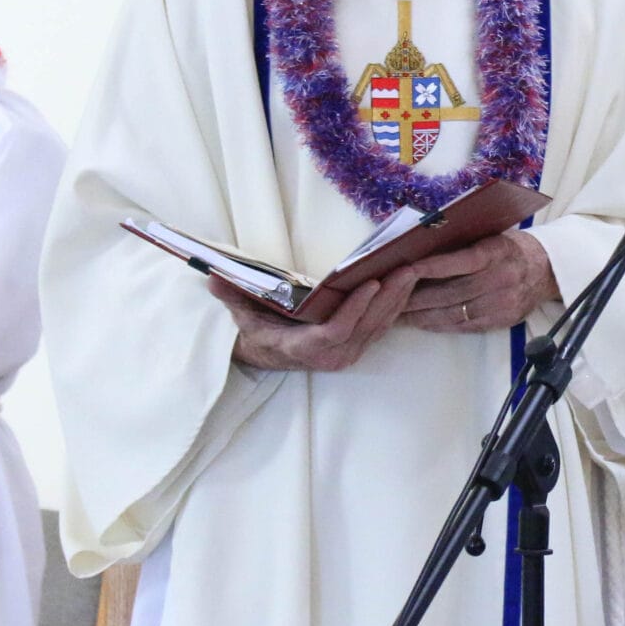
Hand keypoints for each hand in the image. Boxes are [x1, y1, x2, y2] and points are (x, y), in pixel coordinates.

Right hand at [210, 268, 423, 372]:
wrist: (267, 355)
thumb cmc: (257, 332)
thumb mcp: (241, 315)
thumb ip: (231, 296)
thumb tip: (212, 278)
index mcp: (303, 349)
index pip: (336, 331)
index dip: (356, 309)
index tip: (371, 284)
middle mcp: (330, 356)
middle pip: (366, 327)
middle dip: (388, 297)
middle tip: (405, 269)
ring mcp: (346, 354)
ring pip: (379, 327)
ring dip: (398, 300)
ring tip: (412, 271)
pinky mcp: (357, 348)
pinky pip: (381, 328)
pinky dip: (395, 306)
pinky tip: (406, 285)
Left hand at [400, 230, 560, 333]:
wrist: (547, 270)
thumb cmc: (511, 248)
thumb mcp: (492, 235)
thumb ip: (464, 243)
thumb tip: (421, 246)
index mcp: (498, 252)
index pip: (462, 261)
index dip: (433, 267)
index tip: (406, 270)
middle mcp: (502, 279)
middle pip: (452, 292)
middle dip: (417, 298)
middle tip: (390, 298)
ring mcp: (502, 304)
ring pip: (454, 313)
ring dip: (422, 315)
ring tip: (398, 314)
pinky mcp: (501, 321)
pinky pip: (464, 326)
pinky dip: (440, 325)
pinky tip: (422, 322)